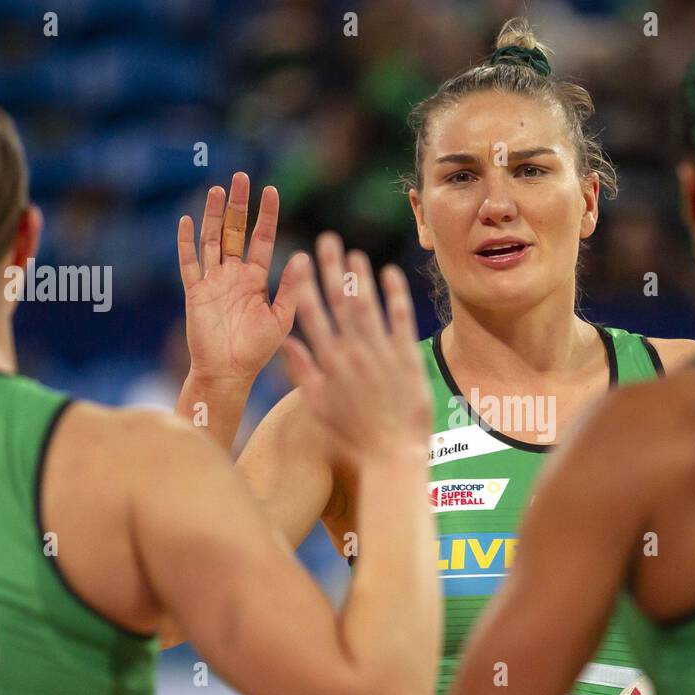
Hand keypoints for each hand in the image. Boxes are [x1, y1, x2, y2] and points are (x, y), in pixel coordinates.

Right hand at [177, 172, 294, 384]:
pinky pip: (189, 263)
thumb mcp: (281, 318)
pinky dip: (186, 243)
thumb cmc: (257, 350)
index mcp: (256, 279)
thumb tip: (301, 256)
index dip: (266, 215)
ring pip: (212, 240)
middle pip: (235, 231)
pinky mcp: (194, 291)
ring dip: (214, 216)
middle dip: (239, 205)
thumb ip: (290, 288)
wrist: (228, 373)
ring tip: (219, 190)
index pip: (262, 238)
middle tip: (242, 178)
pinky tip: (186, 221)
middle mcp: (234, 275)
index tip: (271, 191)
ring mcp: (213, 281)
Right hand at [282, 234, 430, 461]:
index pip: (312, 316)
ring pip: (367, 307)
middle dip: (331, 270)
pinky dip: (394, 296)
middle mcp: (351, 355)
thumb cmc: (354, 434)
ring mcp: (380, 355)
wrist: (392, 453)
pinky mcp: (406, 359)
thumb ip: (302, 372)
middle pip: (339, 303)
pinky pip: (400, 321)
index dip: (305, 286)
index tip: (300, 260)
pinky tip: (389, 273)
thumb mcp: (319, 406)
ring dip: (360, 277)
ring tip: (354, 252)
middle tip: (327, 241)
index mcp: (328, 364)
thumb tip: (287, 342)